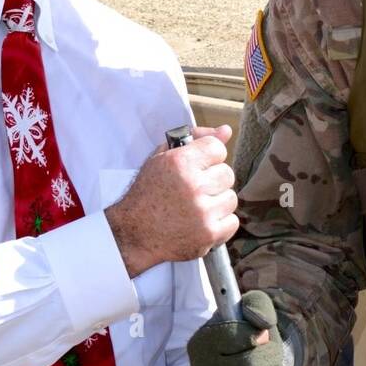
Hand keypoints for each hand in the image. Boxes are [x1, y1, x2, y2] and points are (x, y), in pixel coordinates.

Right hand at [106, 125, 237, 276]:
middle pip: (227, 173)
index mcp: (180, 162)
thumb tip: (226, 130)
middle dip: (213, 180)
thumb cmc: (147, 194)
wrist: (134, 234)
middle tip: (194, 189)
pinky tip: (201, 222)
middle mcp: (194, 185)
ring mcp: (203, 212)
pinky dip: (219, 224)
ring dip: (216, 202)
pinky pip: (232, 222)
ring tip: (196, 207)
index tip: (198, 167)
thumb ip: (195, 139)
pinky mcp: (209, 234)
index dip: (208, 157)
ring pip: (231, 198)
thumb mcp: (161, 158)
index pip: (218, 148)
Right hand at [187, 289, 292, 365]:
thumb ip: (257, 305)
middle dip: (271, 355)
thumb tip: (262, 326)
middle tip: (270, 353)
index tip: (260, 335)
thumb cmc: (249, 334)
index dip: (256, 334)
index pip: (234, 335)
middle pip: (251, 364)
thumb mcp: (251, 308)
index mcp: (200, 344)